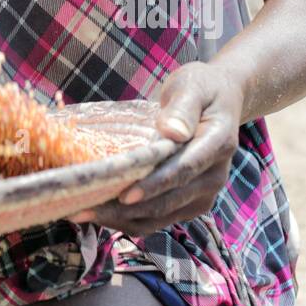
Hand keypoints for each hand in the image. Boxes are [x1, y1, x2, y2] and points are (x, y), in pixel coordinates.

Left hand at [68, 62, 243, 234]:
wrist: (221, 101)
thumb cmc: (202, 89)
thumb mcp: (192, 86)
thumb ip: (183, 108)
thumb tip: (173, 132)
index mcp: (218, 144)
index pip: (184, 170)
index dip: (154, 185)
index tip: (125, 195)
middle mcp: (214, 176)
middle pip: (169, 201)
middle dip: (127, 209)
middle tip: (86, 208)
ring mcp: (202, 193)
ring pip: (161, 216)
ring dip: (123, 219)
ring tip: (84, 213)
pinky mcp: (189, 202)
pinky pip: (159, 217)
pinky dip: (130, 219)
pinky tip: (101, 213)